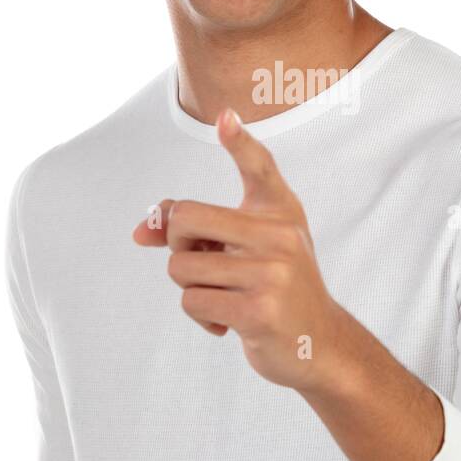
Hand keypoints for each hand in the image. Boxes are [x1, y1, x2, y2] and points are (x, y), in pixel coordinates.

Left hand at [132, 107, 344, 389]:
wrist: (319, 343)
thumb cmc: (274, 287)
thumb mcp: (247, 248)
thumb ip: (197, 229)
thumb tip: (141, 230)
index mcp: (280, 212)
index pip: (259, 166)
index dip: (240, 141)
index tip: (225, 117)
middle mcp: (280, 235)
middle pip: (186, 219)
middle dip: (177, 245)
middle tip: (204, 264)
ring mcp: (271, 272)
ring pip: (182, 268)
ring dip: (191, 289)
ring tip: (225, 297)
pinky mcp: (259, 310)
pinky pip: (193, 301)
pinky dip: (201, 315)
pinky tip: (229, 321)